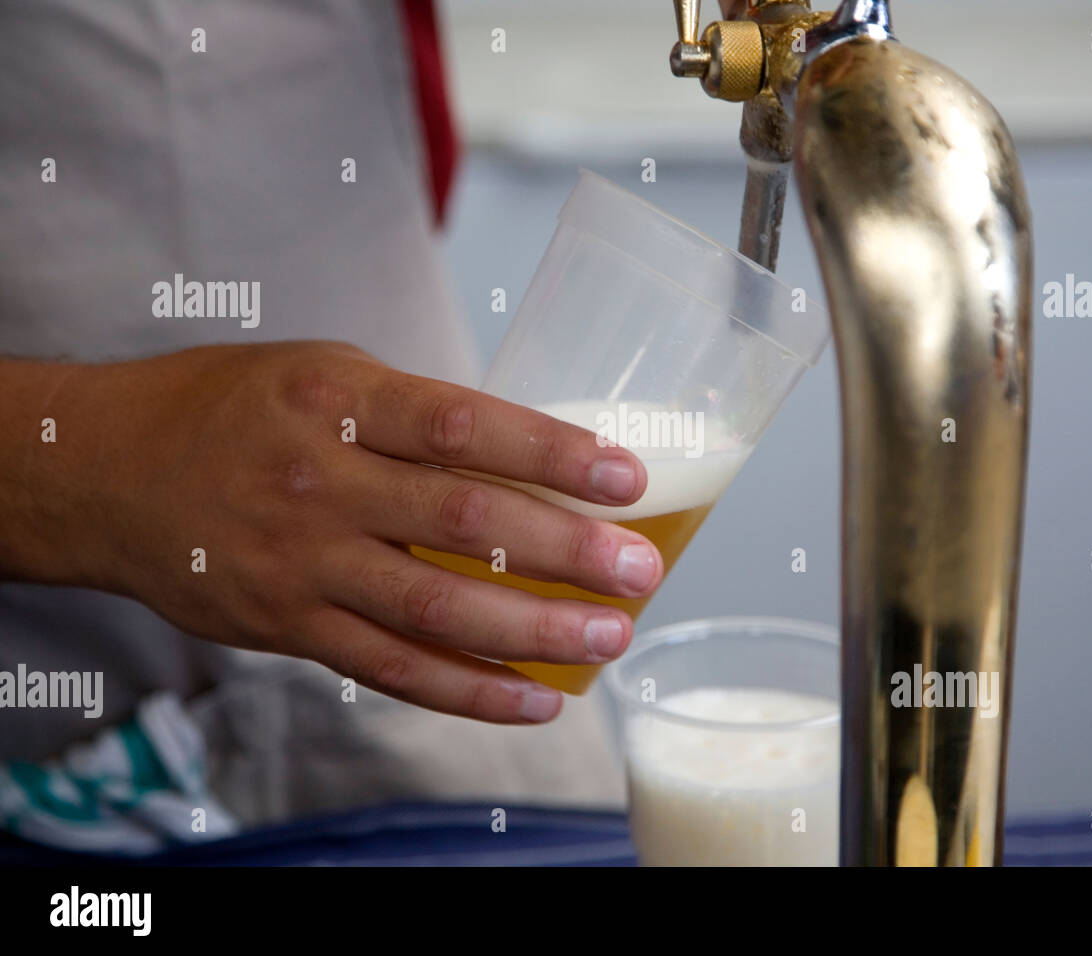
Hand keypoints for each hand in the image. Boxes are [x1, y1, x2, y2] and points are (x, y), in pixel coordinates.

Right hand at [50, 342, 663, 723]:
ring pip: (436, 610)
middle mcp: (322, 482)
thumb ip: (416, 413)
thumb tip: (529, 453)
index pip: (464, 426)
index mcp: (340, 401)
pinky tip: (534, 699)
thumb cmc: (236, 409)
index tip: (626, 477)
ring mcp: (303, 563)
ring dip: (534, 632)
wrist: (113, 471)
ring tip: (608, 638)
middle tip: (639, 573)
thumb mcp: (325, 373)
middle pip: (464, 524)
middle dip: (565, 552)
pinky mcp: (290, 627)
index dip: (552, 453)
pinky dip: (468, 691)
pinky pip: (392, 669)